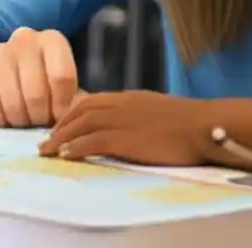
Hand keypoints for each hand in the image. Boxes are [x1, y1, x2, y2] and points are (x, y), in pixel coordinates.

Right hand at [0, 27, 79, 126]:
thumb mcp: (63, 84)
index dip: (62, 106)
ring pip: (13, 104)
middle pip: (36, 94)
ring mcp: (0, 52)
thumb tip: (77, 115)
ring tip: (25, 121)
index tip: (59, 118)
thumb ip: (74, 99)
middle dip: (41, 117)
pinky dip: (0, 122)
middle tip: (40, 122)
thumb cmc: (42, 80)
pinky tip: (6, 119)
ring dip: (21, 122)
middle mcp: (25, 39)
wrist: (2, 70)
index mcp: (53, 40)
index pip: (61, 77)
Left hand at [38, 90, 212, 165]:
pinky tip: (65, 155)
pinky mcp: (125, 138)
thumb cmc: (192, 122)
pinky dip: (75, 147)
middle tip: (47, 139)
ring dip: (60, 137)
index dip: (74, 113)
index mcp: (131, 97)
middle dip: (61, 124)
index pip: (93, 100)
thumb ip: (143, 114)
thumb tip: (135, 125)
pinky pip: (92, 141)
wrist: (204, 125)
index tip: (63, 125)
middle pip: (81, 110)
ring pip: (81, 124)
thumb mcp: (161, 111)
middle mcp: (122, 105)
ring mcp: (122, 120)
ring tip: (48, 150)